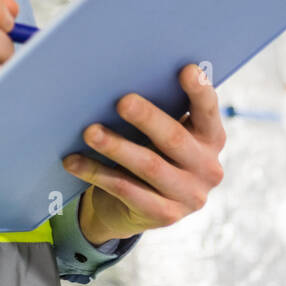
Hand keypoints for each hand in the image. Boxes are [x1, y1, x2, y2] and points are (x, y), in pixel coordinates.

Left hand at [61, 64, 226, 244]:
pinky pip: (125, 189)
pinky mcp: (164, 215)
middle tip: (122, 101)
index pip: (208, 110)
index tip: (187, 69)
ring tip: (90, 131)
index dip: (200, 90)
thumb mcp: (162, 135)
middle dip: (147, 118)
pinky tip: (74, 161)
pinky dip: (96, 172)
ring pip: (148, 165)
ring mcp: (189, 195)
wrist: (139, 207)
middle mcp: (208, 168)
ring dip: (116, 146)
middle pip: (174, 138)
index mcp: (211, 138)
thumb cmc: (152, 153)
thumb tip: (121, 83)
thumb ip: (160, 113)